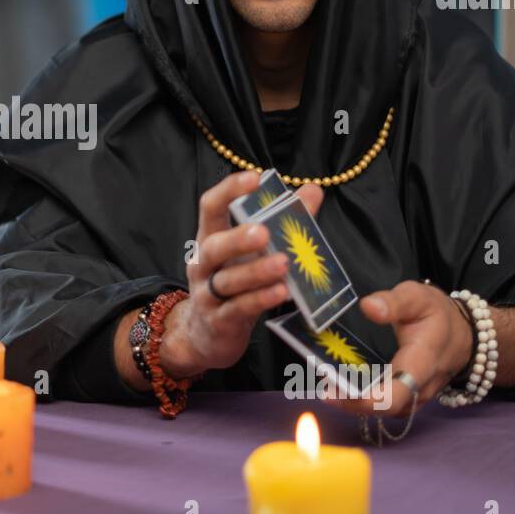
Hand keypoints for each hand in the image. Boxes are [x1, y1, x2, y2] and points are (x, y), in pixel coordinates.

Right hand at [161, 172, 324, 376]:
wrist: (207, 334)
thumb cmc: (235, 284)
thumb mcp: (255, 251)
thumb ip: (283, 222)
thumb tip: (311, 190)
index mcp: (210, 237)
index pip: (211, 207)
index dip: (229, 191)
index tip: (254, 178)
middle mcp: (203, 263)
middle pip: (213, 246)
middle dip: (237, 238)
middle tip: (263, 232)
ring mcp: (208, 294)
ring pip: (227, 280)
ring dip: (255, 272)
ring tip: (283, 264)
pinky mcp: (219, 321)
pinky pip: (238, 308)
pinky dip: (259, 300)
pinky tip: (281, 292)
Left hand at [323, 280, 473, 417]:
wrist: (464, 333)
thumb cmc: (437, 314)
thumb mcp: (418, 297)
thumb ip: (394, 302)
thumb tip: (368, 307)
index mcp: (423, 361)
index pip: (397, 393)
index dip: (365, 400)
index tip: (334, 391)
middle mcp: (421, 386)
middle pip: (386, 408)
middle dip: (352, 403)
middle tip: (323, 388)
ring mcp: (417, 396)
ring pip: (386, 410)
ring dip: (356, 404)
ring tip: (328, 386)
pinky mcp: (412, 397)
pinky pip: (388, 406)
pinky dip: (365, 400)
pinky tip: (344, 386)